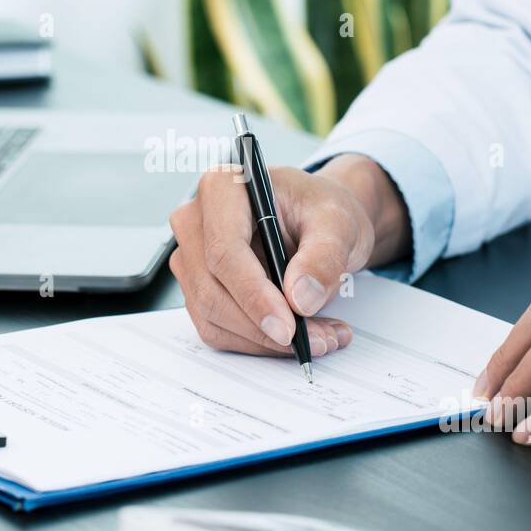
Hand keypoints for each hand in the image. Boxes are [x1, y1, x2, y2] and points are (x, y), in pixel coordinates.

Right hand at [168, 153, 410, 356]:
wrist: (318, 221)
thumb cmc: (320, 211)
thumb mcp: (338, 223)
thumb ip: (324, 256)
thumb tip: (300, 299)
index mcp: (223, 188)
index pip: (224, 251)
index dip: (253, 295)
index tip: (288, 327)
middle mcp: (196, 221)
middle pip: (212, 289)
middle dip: (265, 327)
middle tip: (318, 340)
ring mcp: (192, 258)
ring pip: (213, 316)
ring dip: (265, 341)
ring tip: (321, 337)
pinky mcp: (198, 289)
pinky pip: (218, 329)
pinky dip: (259, 342)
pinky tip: (299, 335)